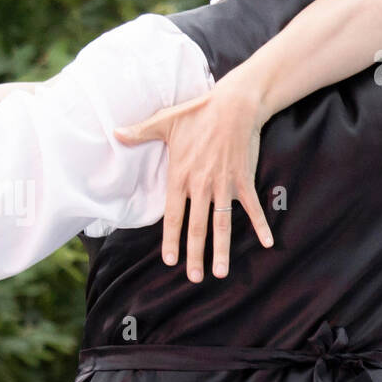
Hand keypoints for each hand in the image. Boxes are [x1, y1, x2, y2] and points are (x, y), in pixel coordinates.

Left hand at [115, 70, 273, 281]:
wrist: (233, 104)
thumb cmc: (197, 112)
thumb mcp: (163, 121)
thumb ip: (139, 132)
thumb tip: (115, 133)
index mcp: (180, 177)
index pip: (172, 216)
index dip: (171, 239)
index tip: (170, 260)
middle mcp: (200, 185)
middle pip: (197, 227)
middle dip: (195, 254)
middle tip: (195, 277)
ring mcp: (223, 185)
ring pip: (222, 224)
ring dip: (221, 249)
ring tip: (220, 272)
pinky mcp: (243, 179)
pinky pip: (252, 207)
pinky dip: (260, 225)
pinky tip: (266, 243)